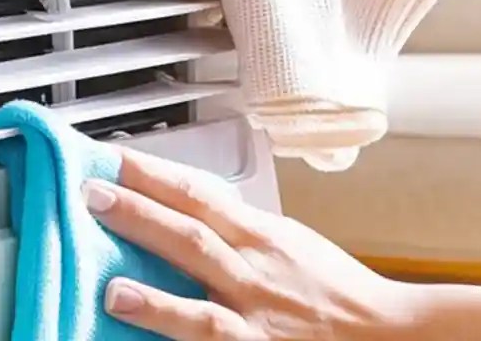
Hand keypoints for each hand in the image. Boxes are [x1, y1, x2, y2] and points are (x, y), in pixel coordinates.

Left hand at [82, 148, 423, 340]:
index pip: (200, 194)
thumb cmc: (333, 287)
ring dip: (156, 299)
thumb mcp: (284, 240)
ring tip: (111, 288)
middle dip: (140, 213)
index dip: (154, 174)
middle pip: (194, 237)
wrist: (390, 332)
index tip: (110, 158)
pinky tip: (146, 332)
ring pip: (204, 302)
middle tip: (90, 193)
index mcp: (262, 235)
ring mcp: (258, 319)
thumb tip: (180, 201)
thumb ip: (234, 224)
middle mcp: (257, 273)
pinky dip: (180, 336)